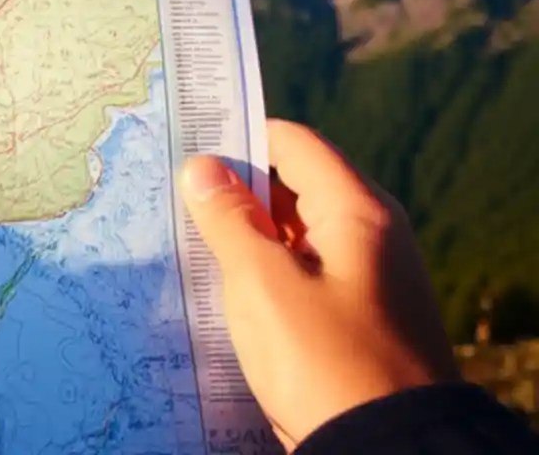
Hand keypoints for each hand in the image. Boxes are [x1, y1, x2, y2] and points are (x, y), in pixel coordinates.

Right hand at [180, 120, 457, 450]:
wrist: (386, 450)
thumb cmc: (323, 361)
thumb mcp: (262, 284)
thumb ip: (228, 220)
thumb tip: (202, 167)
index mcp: (356, 211)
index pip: (293, 143)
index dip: (239, 137)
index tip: (185, 144)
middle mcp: (368, 234)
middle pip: (292, 186)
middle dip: (233, 191)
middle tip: (173, 197)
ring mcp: (364, 277)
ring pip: (292, 234)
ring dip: (243, 236)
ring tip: (185, 242)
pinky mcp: (354, 317)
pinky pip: (301, 274)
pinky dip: (262, 273)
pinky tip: (221, 289)